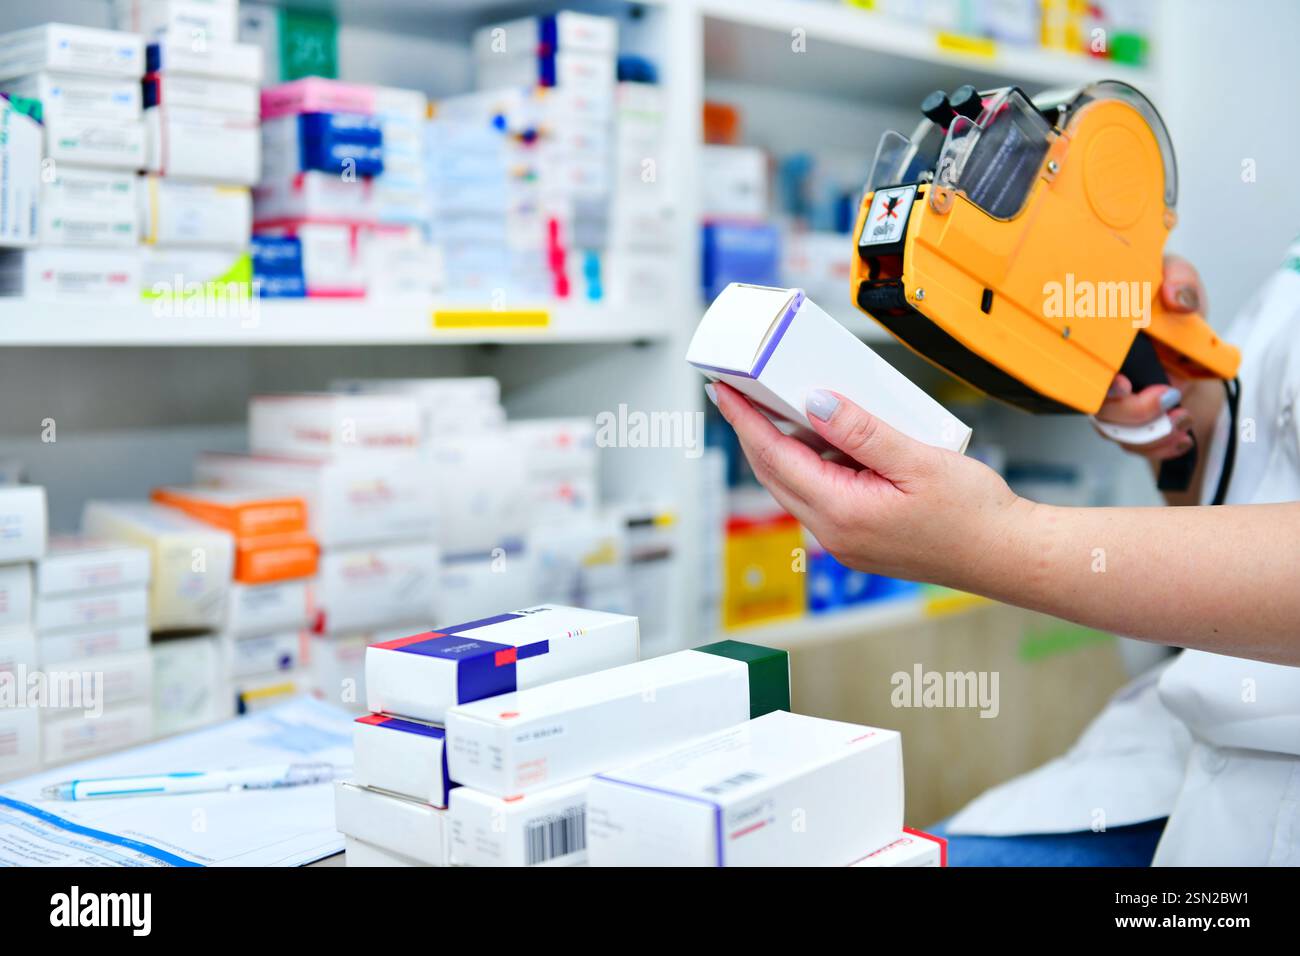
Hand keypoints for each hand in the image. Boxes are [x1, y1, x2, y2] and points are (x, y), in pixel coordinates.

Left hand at [709, 382, 1028, 585]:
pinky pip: (821, 495)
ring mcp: (844, 541)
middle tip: (738, 392)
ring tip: (782, 405)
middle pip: (775, 473)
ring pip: (796, 485)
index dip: (745, 420)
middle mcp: (834, 534)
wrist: (1006, 555)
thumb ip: (861, 431)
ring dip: (785, 447)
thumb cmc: (973, 514)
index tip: (722, 390)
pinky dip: (814, 464)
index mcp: (841, 513)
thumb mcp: (916, 459)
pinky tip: (827, 439)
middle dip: (753, 431)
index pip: (774, 457)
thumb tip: (814, 403)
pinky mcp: (858, 540)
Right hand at [1094, 255, 1207, 460]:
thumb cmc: (1173, 308)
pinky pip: (1131, 444)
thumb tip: (1176, 298)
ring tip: (1182, 419)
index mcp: (1099, 338)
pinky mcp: (1127, 421)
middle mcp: (1099, 371)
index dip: (1099, 381)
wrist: (1193, 344)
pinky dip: (1159, 447)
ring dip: (1148, 433)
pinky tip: (1181, 436)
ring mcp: (1111, 400)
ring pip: (1112, 431)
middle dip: (1131, 412)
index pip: (1081, 365)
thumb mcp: (1177, 278)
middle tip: (1167, 397)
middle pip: (1096, 406)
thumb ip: (1179, 279)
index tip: (1122, 386)